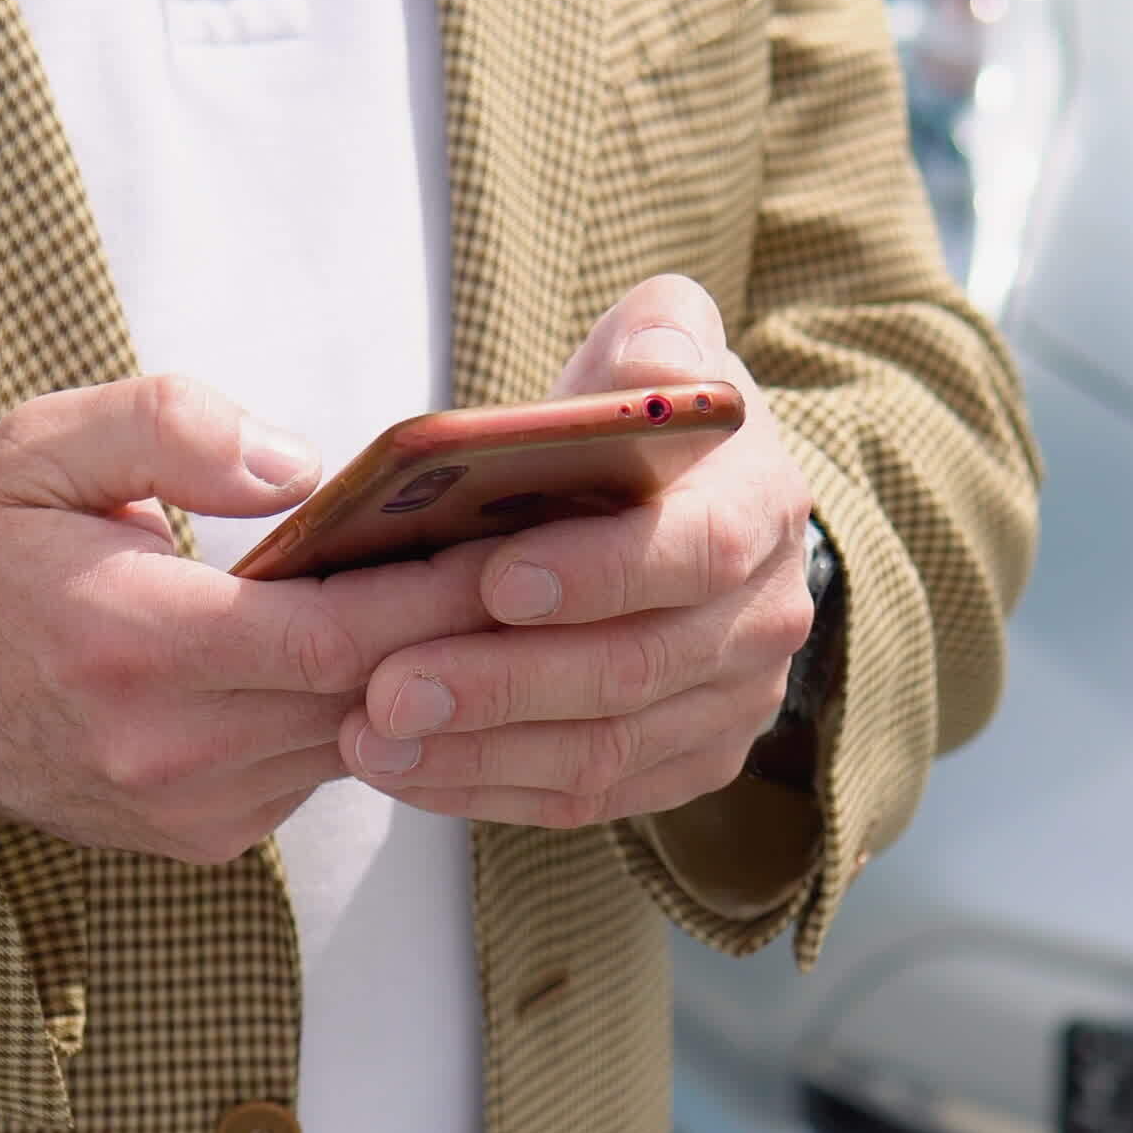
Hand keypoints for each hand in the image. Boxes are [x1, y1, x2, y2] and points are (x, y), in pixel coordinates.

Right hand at [0, 374, 496, 864]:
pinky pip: (316, 769)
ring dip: (420, 677)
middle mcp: (168, 747)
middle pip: (364, 695)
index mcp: (133, 645)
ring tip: (485, 597)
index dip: (434, 597)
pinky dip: (362, 713)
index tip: (516, 547)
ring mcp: (190, 806)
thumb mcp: (39, 448)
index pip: (329, 636)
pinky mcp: (203, 836)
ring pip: (355, 741)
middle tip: (543, 565)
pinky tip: (391, 650)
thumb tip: (300, 465)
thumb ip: (168, 429)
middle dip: (458, 633)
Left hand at [337, 275, 818, 828]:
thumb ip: (659, 335)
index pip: (694, 552)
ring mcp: (730, 705)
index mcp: (762, 506)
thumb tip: (651, 369)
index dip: (597, 574)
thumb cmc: (646, 424)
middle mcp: (764, 619)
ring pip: (602, 752)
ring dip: (476, 752)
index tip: (493, 580)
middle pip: (630, 671)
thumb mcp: (659, 345)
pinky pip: (585, 797)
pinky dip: (485, 790)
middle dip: (500, 685)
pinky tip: (402, 771)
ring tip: (369, 738)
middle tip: (386, 690)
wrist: (686, 505)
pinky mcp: (685, 765)